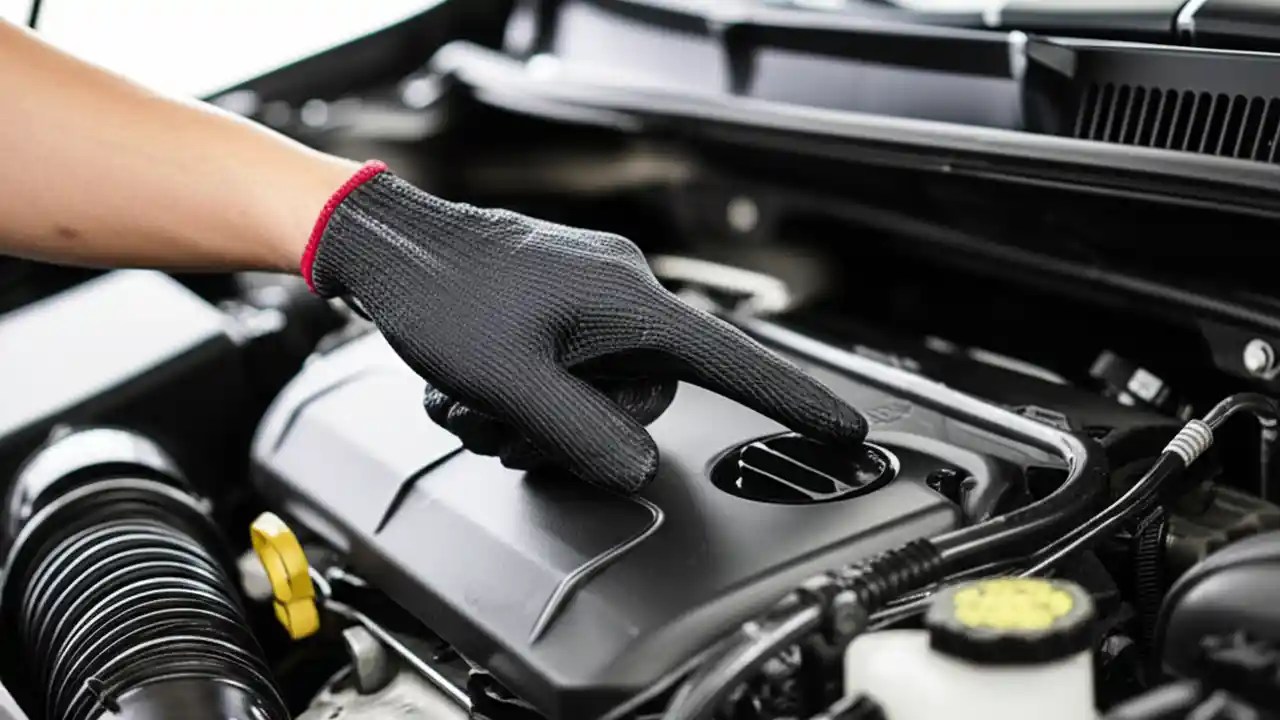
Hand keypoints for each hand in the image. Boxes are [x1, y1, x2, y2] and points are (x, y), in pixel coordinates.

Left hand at [305, 163, 866, 492]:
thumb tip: (641, 469)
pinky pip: (568, 373)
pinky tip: (468, 391)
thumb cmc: (443, 294)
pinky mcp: (559, 308)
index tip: (845, 429)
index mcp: (629, 304)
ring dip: (532, 419)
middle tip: (504, 426)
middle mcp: (621, 296)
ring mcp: (589, 300)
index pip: (732, 362)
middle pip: (642, 402)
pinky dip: (520, 397)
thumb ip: (582, 434)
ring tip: (472, 403)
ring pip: (596, 395)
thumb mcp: (509, 380)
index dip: (794, 402)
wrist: (384, 243)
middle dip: (572, 433)